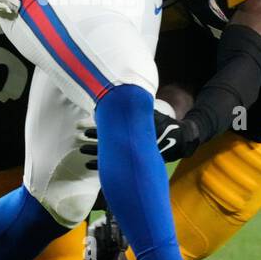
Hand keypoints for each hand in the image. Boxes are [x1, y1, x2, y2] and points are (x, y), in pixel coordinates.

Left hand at [78, 108, 200, 168]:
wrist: (180, 140)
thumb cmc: (163, 124)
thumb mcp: (151, 113)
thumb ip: (136, 108)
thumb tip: (120, 94)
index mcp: (133, 133)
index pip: (111, 133)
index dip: (97, 132)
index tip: (85, 130)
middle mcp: (132, 146)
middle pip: (108, 147)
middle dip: (93, 146)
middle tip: (80, 144)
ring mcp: (134, 157)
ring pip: (109, 158)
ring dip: (94, 156)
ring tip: (82, 153)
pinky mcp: (135, 162)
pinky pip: (114, 166)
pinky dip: (101, 166)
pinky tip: (89, 165)